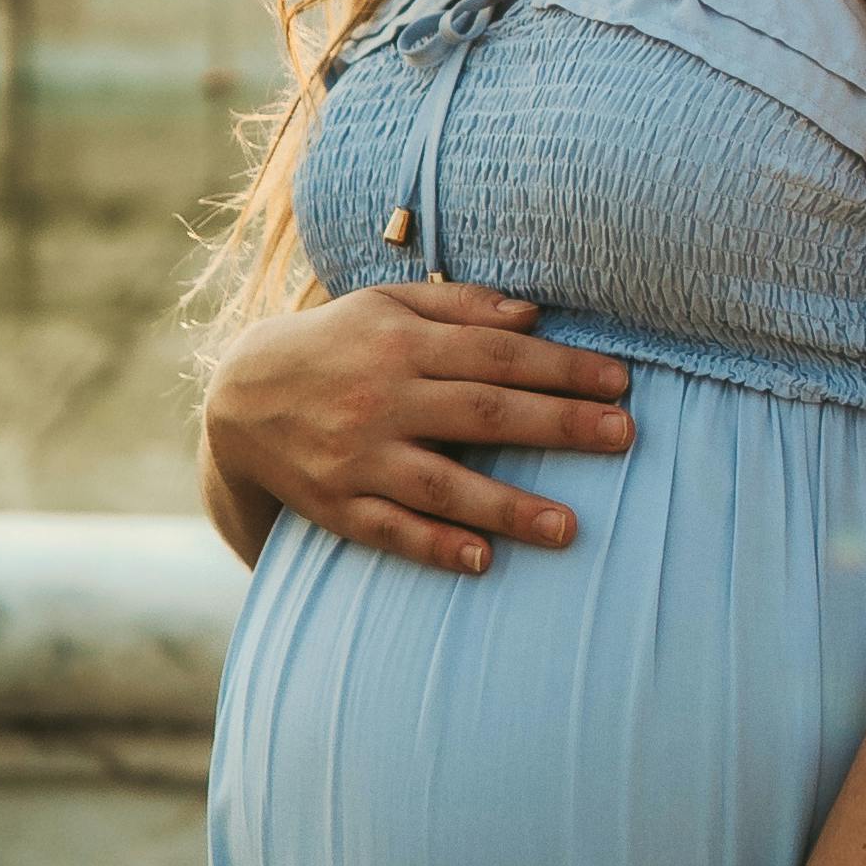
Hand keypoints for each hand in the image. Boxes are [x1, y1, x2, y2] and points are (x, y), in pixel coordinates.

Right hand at [203, 284, 634, 574]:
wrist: (240, 398)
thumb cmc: (338, 342)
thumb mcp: (389, 304)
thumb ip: (462, 306)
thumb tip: (535, 313)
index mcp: (403, 343)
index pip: (497, 354)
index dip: (561, 367)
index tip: (621, 382)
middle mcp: (384, 398)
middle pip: (483, 413)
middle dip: (558, 425)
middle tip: (624, 437)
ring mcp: (359, 457)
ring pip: (442, 483)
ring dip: (508, 506)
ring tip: (570, 527)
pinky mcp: (336, 506)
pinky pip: (391, 531)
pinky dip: (435, 546)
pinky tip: (482, 562)